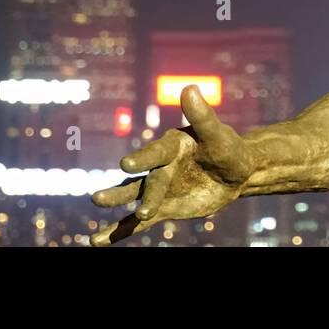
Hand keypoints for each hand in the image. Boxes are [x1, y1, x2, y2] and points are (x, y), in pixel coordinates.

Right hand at [90, 85, 256, 245]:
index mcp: (172, 146)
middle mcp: (160, 166)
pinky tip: (96, 240)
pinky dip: (118, 232)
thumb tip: (189, 88)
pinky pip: (137, 222)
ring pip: (133, 196)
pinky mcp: (162, 208)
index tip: (126, 163)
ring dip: (114, 201)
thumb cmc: (229, 149)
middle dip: (126, 192)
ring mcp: (159, 188)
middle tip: (99, 198)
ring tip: (94, 203)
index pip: (157, 153)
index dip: (143, 158)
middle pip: (144, 181)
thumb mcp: (219, 136)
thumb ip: (203, 117)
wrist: (234, 173)